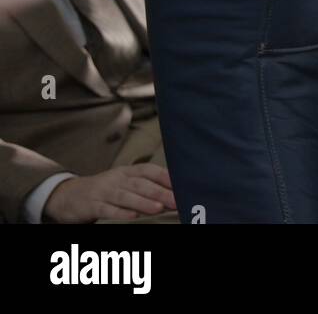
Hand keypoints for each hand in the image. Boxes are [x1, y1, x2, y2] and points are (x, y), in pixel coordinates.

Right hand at [43, 164, 175, 222]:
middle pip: (140, 184)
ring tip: (159, 208)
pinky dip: (120, 213)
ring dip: (143, 202)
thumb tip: (172, 194)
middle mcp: (116, 179)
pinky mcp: (91, 205)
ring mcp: (103, 192)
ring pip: (125, 196)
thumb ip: (145, 186)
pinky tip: (132, 216)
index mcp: (127, 172)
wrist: (67, 194)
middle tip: (176, 200)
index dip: (164, 176)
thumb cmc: (104, 190)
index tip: (181, 184)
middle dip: (160, 192)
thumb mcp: (123, 182)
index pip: (148, 170)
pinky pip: (107, 209)